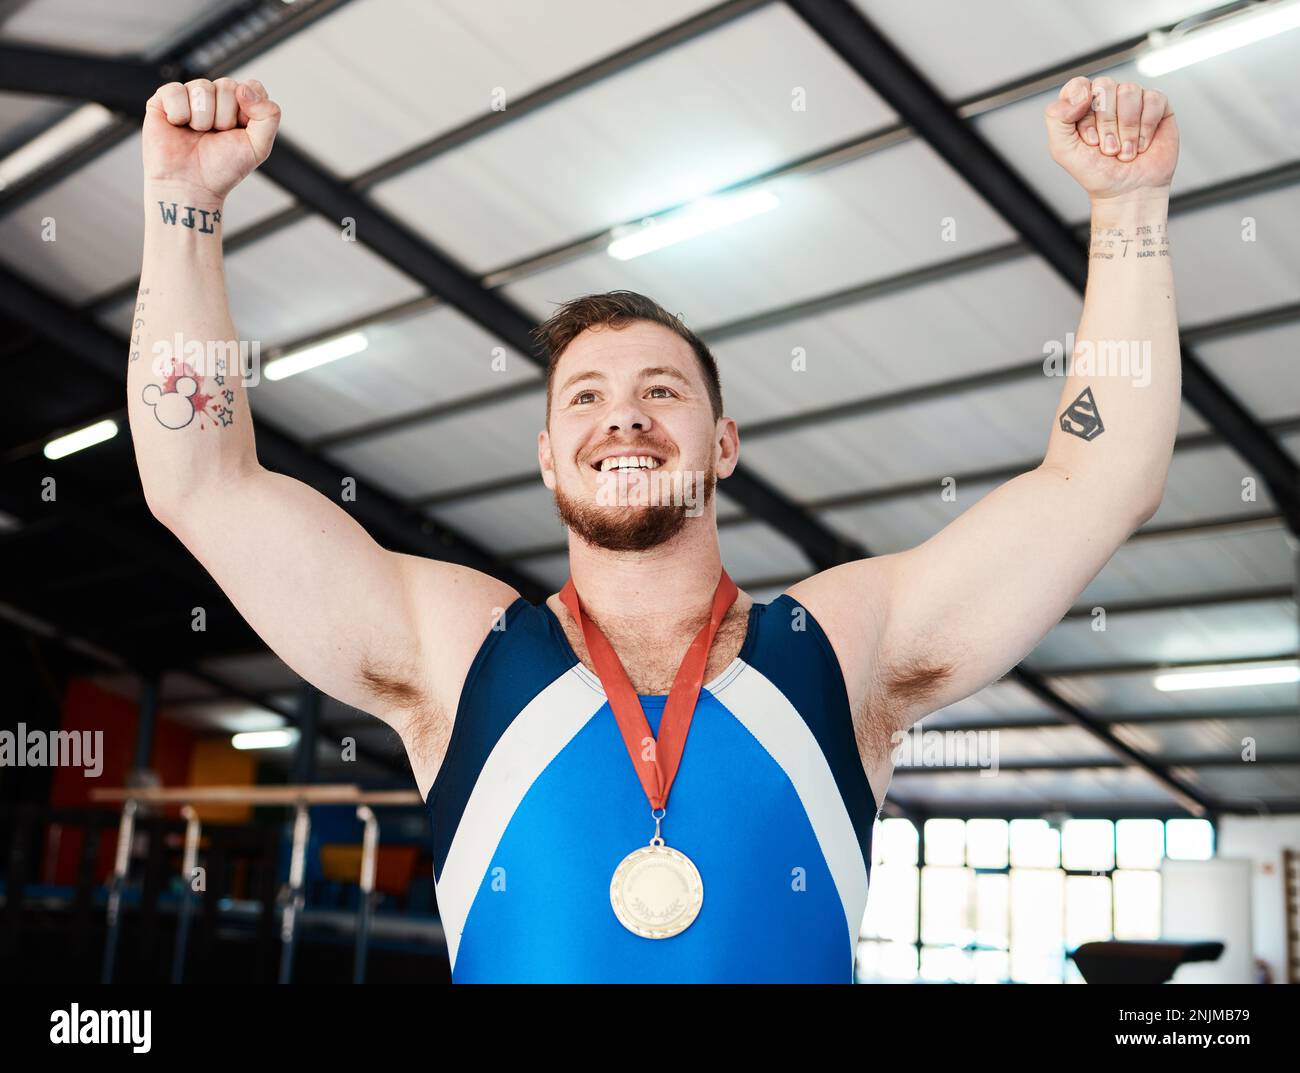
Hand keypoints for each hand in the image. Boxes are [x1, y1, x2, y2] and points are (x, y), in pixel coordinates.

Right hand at [142, 78, 280, 200]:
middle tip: (216, 136)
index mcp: (240, 106)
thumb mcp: (259, 147)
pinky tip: (178, 127)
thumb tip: (245, 87)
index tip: (241, 129)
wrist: (190, 186)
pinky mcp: (164, 99)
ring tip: (197, 134)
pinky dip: (180, 114)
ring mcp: (190, 96)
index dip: (248, 107)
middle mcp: (216, 98)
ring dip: (203, 119)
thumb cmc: (223, 169)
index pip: (252, 86)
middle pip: (227, 86)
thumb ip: (268, 116)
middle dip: (224, 118)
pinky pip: (176, 90)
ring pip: (202, 87)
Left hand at [1044, 76, 1177, 202]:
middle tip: (1108, 149)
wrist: (1127, 192)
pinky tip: (1141, 145)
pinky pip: (1154, 99)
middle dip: (1106, 123)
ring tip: (1125, 151)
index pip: (1079, 85)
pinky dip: (1146, 127)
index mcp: (1081, 105)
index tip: (1089, 139)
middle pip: (1105, 86)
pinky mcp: (1157, 105)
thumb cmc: (1095, 173)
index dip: (1082, 110)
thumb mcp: (1062, 149)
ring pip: (1129, 91)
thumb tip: (1081, 92)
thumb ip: (1056, 117)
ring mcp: (1132, 100)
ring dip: (1127, 129)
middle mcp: (1107, 99)